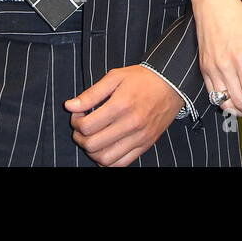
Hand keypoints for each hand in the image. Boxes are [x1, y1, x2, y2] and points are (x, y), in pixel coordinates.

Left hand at [66, 66, 182, 165]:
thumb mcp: (115, 77)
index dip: (76, 122)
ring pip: (105, 159)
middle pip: (93, 145)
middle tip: (81, 128)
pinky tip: (105, 148)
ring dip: (92, 152)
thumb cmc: (142, 78)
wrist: (171, 83)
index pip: (87, 126)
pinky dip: (108, 161)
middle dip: (80, 138)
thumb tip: (69, 106)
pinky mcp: (146, 144)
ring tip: (92, 139)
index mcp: (121, 105)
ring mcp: (140, 137)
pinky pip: (121, 163)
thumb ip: (91, 93)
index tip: (78, 114)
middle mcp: (131, 124)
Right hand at [193, 0, 241, 131]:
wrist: (212, 4)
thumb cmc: (237, 17)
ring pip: (224, 101)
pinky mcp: (203, 68)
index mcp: (240, 58)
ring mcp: (211, 69)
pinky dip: (223, 102)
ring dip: (238, 111)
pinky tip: (233, 101)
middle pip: (238, 101)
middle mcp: (224, 67)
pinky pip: (212, 93)